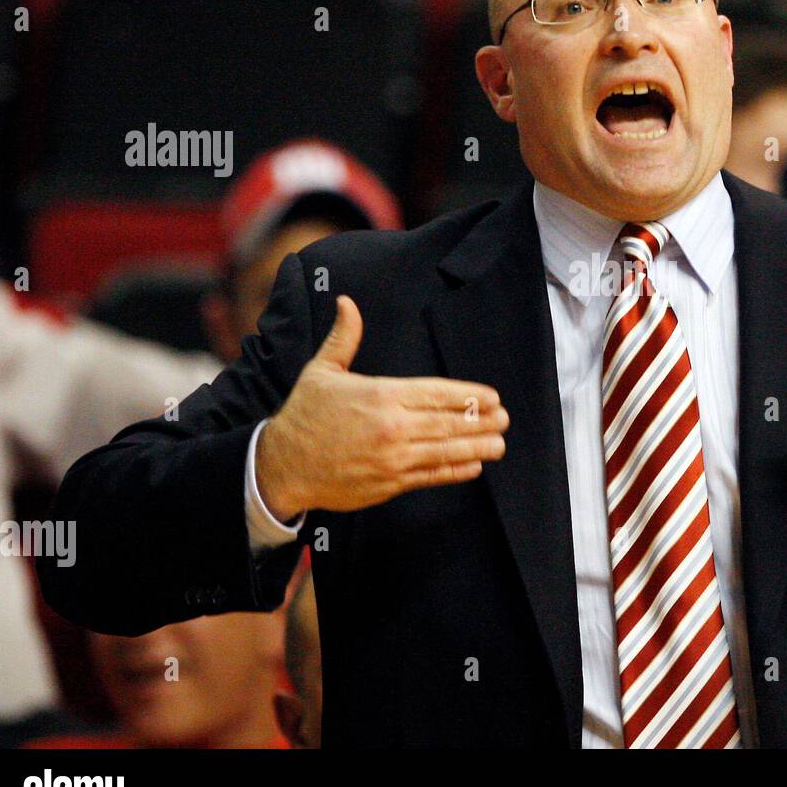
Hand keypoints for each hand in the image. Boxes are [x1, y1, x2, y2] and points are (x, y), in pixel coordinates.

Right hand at [255, 296, 507, 520]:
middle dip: (481, 421)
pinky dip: (454, 471)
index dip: (467, 396)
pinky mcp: (388, 484)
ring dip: (476, 447)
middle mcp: (392, 427)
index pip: (436, 393)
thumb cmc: (304, 415)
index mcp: (381, 395)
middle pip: (448, 422)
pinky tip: (473, 466)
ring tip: (499, 444)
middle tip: (505, 419)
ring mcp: (392, 458)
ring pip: (444, 451)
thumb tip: (347, 303)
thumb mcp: (322, 370)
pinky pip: (429, 476)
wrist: (282, 465)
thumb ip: (344, 338)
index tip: (491, 397)